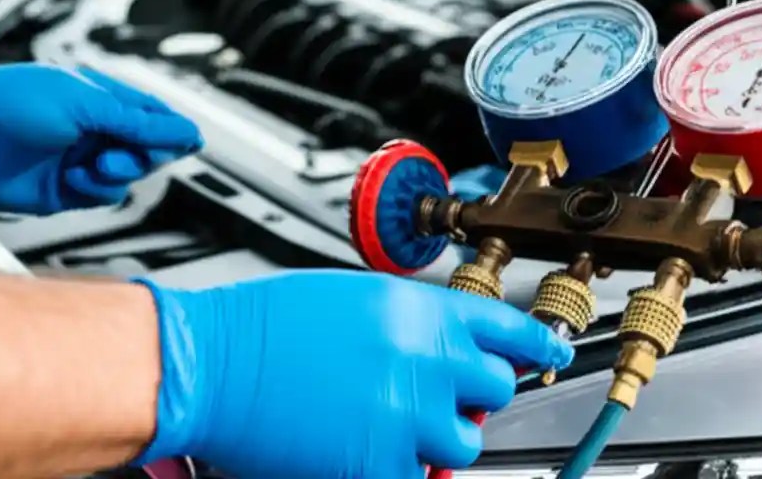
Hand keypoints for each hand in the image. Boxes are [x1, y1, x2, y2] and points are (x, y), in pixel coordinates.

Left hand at [0, 63, 202, 214]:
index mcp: (99, 97)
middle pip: (147, 149)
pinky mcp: (63, 191)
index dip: (174, 129)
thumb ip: (138, 123)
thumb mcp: (84, 104)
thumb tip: (184, 132)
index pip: (152, 115)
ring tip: (95, 163)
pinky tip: (74, 177)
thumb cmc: (7, 103)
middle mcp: (91, 129)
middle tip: (123, 150)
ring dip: (118, 171)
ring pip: (128, 175)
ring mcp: (78, 159)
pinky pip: (101, 195)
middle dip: (144, 152)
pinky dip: (95, 188)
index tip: (191, 141)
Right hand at [134, 270, 573, 478]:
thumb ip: (413, 325)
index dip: (534, 344)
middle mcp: (424, 360)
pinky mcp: (378, 464)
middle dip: (472, 396)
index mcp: (419, 311)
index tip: (548, 353)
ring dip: (439, 440)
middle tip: (440, 399)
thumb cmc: (269, 327)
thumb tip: (447, 349)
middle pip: (495, 388)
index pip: (506, 328)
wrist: (213, 363)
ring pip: (464, 441)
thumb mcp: (356, 301)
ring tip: (396, 429)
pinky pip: (418, 478)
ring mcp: (405, 415)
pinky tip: (365, 451)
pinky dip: (399, 471)